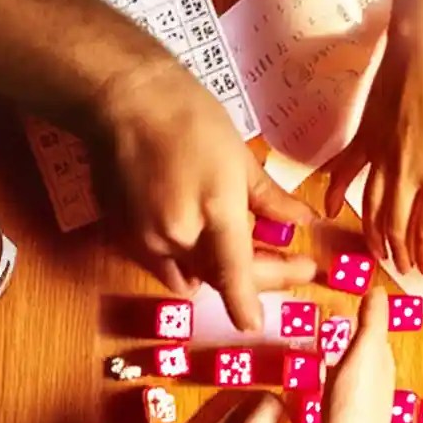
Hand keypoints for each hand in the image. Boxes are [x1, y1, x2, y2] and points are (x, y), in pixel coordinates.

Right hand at [96, 60, 316, 330]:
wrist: (122, 98)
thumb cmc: (189, 118)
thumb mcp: (239, 157)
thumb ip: (270, 198)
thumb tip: (301, 221)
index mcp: (211, 214)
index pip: (235, 275)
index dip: (246, 303)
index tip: (255, 324)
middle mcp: (175, 237)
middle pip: (217, 279)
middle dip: (255, 279)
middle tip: (293, 265)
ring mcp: (144, 239)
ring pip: (189, 275)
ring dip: (218, 274)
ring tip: (251, 253)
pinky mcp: (124, 234)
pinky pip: (162, 263)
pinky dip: (187, 261)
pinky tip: (205, 241)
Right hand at [320, 41, 422, 275]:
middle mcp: (405, 176)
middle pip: (396, 227)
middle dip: (400, 253)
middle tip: (406, 267)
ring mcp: (380, 158)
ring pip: (371, 209)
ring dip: (374, 236)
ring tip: (379, 253)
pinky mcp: (364, 139)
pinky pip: (344, 171)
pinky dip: (335, 193)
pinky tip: (331, 211)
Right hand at [322, 287, 394, 422]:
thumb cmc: (357, 400)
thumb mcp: (366, 349)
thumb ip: (373, 321)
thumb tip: (379, 290)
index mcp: (383, 362)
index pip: (377, 334)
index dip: (367, 320)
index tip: (355, 306)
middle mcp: (379, 382)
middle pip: (367, 354)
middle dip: (355, 340)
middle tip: (338, 326)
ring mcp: (364, 402)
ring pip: (355, 374)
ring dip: (343, 361)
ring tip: (327, 351)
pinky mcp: (348, 419)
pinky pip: (342, 391)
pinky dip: (334, 381)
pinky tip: (324, 386)